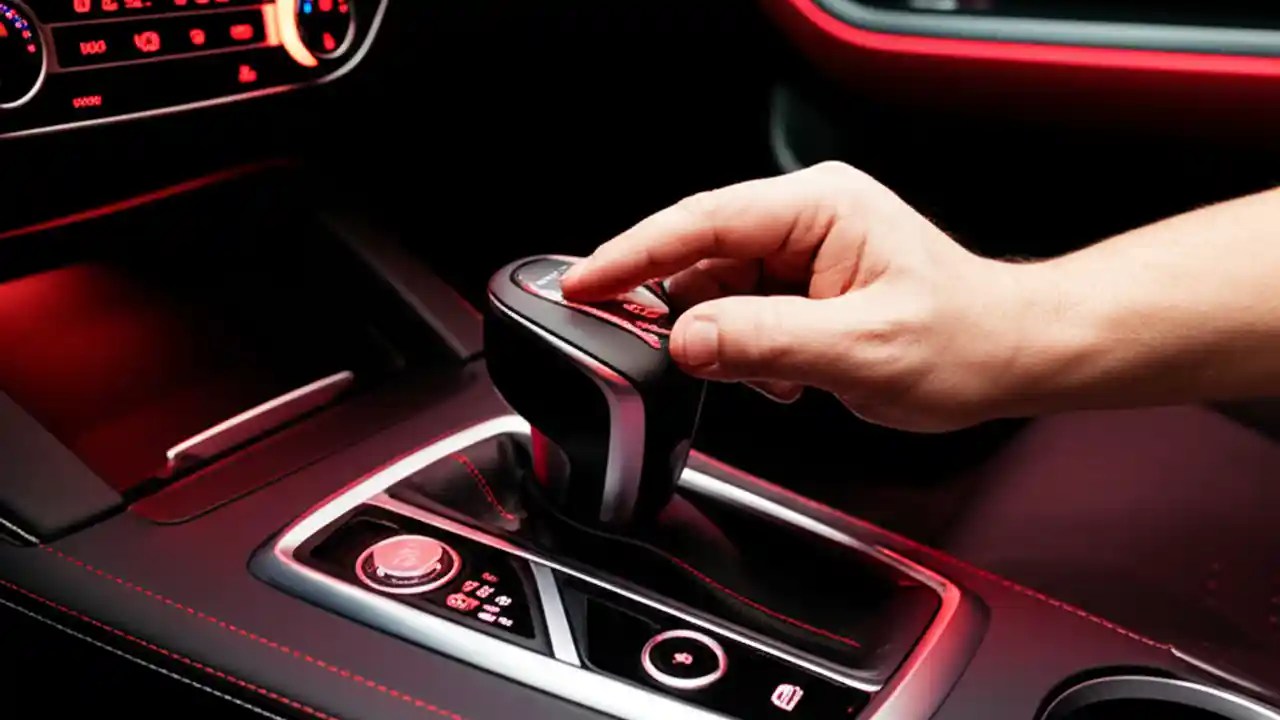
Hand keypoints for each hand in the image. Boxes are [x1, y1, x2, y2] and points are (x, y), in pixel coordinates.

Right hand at [560, 161, 1033, 431]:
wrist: (1009, 355)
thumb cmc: (963, 340)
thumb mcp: (859, 350)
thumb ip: (762, 343)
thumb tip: (684, 339)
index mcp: (819, 207)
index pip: (701, 223)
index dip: (633, 255)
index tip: (583, 284)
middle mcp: (805, 219)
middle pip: (700, 258)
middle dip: (674, 310)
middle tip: (649, 355)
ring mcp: (803, 251)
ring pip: (717, 291)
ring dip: (721, 340)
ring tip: (769, 376)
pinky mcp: (803, 285)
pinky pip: (742, 313)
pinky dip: (745, 351)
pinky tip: (784, 376)